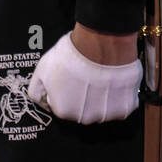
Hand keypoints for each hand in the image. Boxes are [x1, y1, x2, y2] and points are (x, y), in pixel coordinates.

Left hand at [27, 30, 142, 124]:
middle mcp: (85, 118)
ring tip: (99, 76)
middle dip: (83, 96)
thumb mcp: (43, 69)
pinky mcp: (124, 107)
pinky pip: (119, 105)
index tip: (69, 78)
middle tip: (84, 77)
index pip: (61, 105)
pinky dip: (118, 95)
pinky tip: (112, 80)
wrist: (101, 43)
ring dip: (101, 97)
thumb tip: (42, 101)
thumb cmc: (72, 54)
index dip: (65, 90)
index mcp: (63, 111)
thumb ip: (37, 91)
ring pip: (101, 108)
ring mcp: (106, 115)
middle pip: (82, 110)